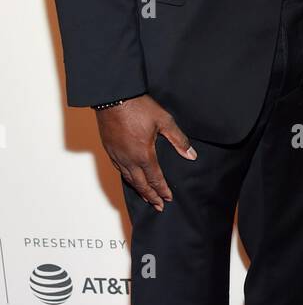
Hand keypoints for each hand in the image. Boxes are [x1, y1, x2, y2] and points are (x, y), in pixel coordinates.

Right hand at [96, 94, 195, 209]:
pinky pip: (118, 169)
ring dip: (138, 190)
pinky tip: (130, 179)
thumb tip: (191, 155)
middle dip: (151, 196)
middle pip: (141, 184)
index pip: (155, 179)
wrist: (114, 97)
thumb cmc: (139, 107)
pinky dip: (126, 178)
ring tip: (146, 197)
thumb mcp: (165, 121)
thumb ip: (179, 140)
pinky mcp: (109, 150)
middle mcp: (129, 159)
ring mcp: (117, 155)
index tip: (168, 199)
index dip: (162, 190)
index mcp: (144, 155)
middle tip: (158, 206)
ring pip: (128, 179)